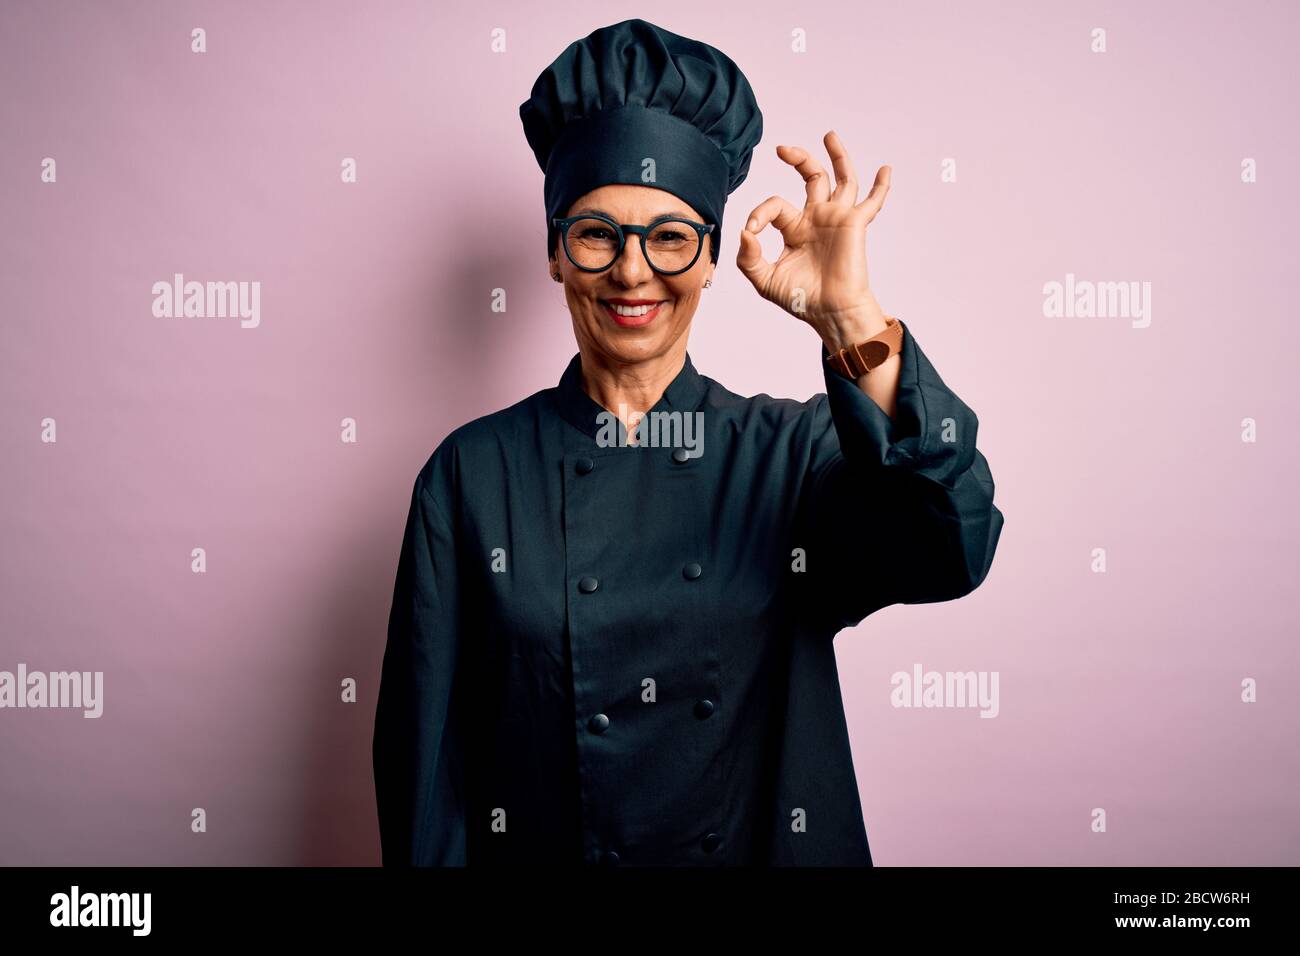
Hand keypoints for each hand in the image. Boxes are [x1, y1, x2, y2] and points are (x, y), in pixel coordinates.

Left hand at [736, 131, 890, 349]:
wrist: (829, 313)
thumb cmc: (801, 299)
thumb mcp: (765, 280)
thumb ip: (749, 258)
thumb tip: (745, 231)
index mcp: (795, 229)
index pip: (775, 206)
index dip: (760, 213)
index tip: (752, 231)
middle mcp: (817, 219)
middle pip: (812, 178)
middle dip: (798, 159)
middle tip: (782, 148)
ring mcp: (837, 220)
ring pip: (841, 179)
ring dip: (837, 156)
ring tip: (829, 135)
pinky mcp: (854, 225)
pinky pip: (871, 202)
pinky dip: (881, 186)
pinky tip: (886, 169)